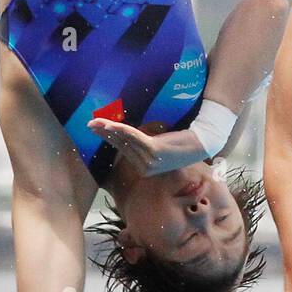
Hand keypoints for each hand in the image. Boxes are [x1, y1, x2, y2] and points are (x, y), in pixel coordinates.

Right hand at [87, 119, 205, 174]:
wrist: (201, 142)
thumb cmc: (181, 142)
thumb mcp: (159, 145)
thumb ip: (144, 144)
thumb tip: (129, 136)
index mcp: (143, 169)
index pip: (123, 150)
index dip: (109, 138)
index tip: (98, 128)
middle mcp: (144, 168)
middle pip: (121, 145)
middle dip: (104, 133)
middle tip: (90, 124)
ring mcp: (149, 161)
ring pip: (125, 141)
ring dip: (108, 131)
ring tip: (95, 123)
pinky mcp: (154, 151)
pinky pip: (134, 139)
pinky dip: (121, 131)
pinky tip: (110, 126)